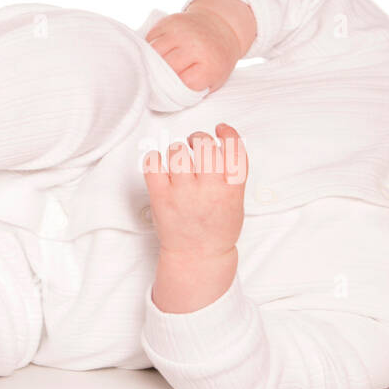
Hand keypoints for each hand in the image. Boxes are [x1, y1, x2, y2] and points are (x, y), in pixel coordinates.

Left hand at [142, 123, 248, 260]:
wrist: (197, 258)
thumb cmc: (216, 229)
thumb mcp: (236, 202)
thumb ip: (231, 175)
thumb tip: (220, 142)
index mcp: (232, 190)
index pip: (235, 149)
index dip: (228, 133)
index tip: (221, 130)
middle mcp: (209, 189)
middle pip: (204, 144)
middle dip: (199, 139)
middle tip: (196, 146)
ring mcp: (183, 193)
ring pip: (177, 151)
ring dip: (178, 152)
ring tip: (179, 164)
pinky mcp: (161, 198)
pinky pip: (152, 163)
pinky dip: (154, 159)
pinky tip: (160, 167)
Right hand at [144, 8, 242, 94]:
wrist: (220, 27)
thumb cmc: (215, 59)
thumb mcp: (214, 80)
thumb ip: (194, 91)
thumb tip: (166, 99)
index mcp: (210, 64)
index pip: (182, 83)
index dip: (172, 91)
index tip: (166, 94)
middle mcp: (195, 45)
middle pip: (166, 68)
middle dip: (160, 78)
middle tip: (156, 85)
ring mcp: (181, 31)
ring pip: (154, 52)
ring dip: (151, 63)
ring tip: (154, 70)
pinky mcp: (169, 22)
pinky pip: (150, 38)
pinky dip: (149, 49)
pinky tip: (155, 54)